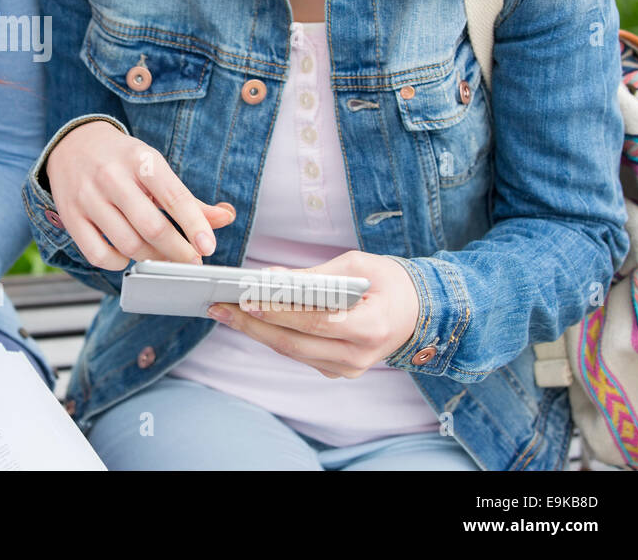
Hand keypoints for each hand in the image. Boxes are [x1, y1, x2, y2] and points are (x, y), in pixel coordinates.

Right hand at [45, 120, 236, 268]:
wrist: (73, 143)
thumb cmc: (123, 160)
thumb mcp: (155, 168)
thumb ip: (188, 199)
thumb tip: (224, 218)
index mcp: (141, 160)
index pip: (174, 196)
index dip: (194, 225)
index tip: (208, 247)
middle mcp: (112, 177)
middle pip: (151, 226)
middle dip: (177, 251)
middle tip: (191, 261)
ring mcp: (88, 198)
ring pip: (126, 244)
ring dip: (151, 258)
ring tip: (161, 257)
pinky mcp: (70, 216)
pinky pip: (97, 254)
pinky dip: (118, 263)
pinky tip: (127, 255)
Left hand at [207, 251, 420, 378]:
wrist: (420, 312)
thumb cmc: (390, 282)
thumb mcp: (358, 266)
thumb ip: (315, 275)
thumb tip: (270, 278)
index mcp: (370, 327)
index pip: (313, 320)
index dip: (277, 310)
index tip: (244, 298)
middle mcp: (358, 357)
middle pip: (294, 343)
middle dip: (252, 324)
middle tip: (218, 306)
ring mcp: (348, 369)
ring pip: (291, 352)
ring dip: (255, 332)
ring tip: (224, 311)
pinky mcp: (338, 371)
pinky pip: (299, 354)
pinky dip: (273, 336)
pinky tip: (249, 320)